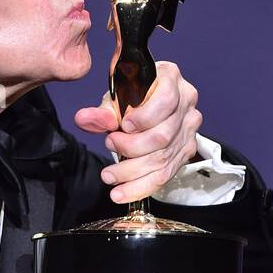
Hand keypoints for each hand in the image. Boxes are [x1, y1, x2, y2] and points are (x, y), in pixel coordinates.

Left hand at [73, 60, 202, 204]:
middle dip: (131, 149)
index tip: (123, 126)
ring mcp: (188, 129)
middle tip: (109, 146)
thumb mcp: (116, 96)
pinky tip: (122, 193)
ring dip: (132, 173)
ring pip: (163, 160)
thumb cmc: (132, 93)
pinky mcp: (185, 151)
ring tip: (109, 176)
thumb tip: (84, 119)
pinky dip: (141, 187)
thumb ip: (102, 110)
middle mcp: (186, 104)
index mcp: (171, 79)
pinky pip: (165, 175)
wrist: (148, 102)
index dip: (144, 117)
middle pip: (162, 137)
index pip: (166, 101)